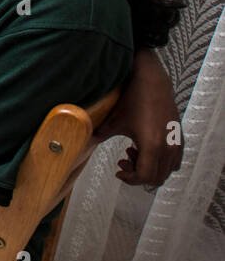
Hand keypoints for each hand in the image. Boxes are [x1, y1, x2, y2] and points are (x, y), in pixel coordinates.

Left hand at [94, 49, 182, 186]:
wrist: (151, 81)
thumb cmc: (133, 99)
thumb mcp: (113, 120)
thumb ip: (98, 136)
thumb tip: (80, 145)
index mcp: (152, 145)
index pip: (145, 177)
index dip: (130, 179)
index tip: (118, 170)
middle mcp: (168, 147)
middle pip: (156, 178)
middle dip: (137, 174)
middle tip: (123, 160)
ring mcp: (176, 143)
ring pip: (166, 171)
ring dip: (149, 168)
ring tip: (133, 152)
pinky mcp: (180, 138)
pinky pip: (174, 162)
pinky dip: (160, 162)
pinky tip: (145, 148)